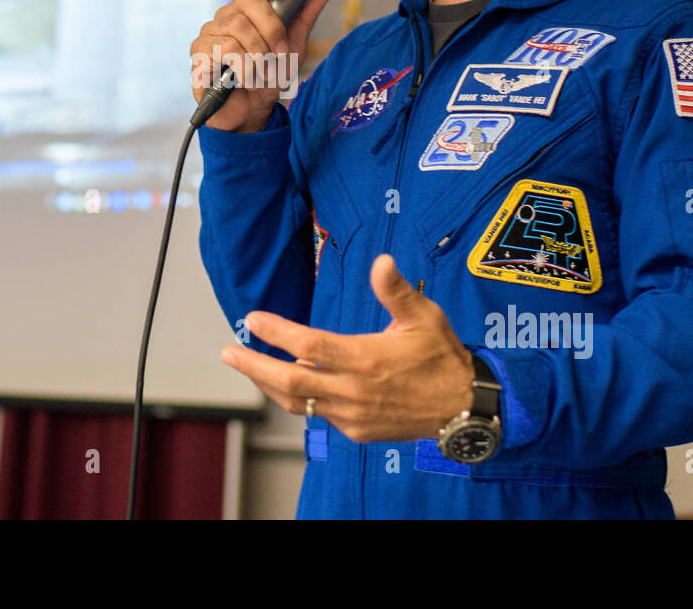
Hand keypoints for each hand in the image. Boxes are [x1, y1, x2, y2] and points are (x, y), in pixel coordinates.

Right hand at [189, 0, 329, 132]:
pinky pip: (225, 49)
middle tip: (280, 54)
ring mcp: (210, 33)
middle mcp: (226, 16)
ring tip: (264, 73)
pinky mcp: (200, 53)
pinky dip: (244, 68)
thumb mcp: (292, 49)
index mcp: (248, 11)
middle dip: (272, 28)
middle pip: (248, 1)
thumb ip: (303, 20)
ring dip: (259, 55)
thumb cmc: (267, 78)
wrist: (249, 112)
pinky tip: (246, 79)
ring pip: (238, 27)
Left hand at [220, 254, 475, 441]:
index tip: (253, 319)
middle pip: (289, 381)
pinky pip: (318, 414)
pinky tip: (289, 383)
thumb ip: (396, 291)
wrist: (463, 408)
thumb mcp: (423, 317)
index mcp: (366, 358)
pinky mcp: (356, 430)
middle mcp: (354, 390)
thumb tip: (381, 261)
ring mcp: (352, 414)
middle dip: (253, 366)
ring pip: (298, 402)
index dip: (276, 332)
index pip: (308, 345)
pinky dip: (298, 398)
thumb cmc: (441, 357)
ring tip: (247, 366)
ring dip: (268, 384)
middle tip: (228, 351)